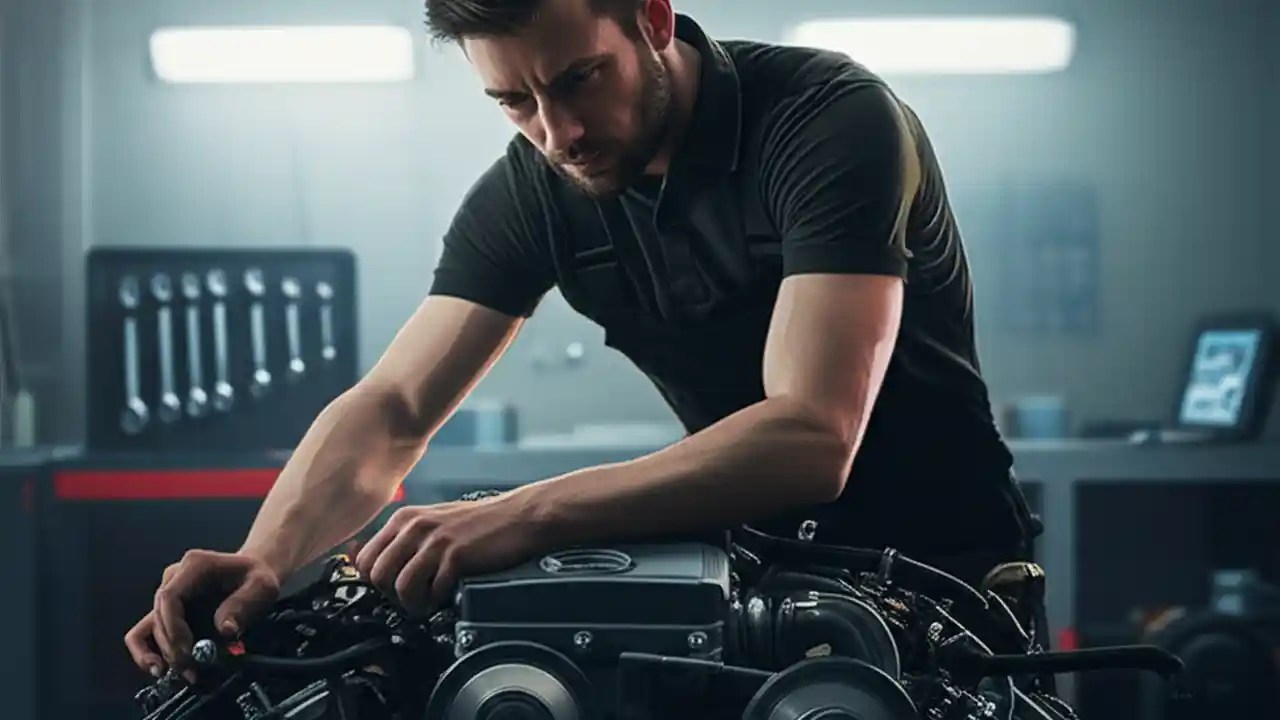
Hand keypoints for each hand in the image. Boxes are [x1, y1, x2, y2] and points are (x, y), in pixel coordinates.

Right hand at [124, 550, 281, 678]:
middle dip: (171, 648)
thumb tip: (224, 630)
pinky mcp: (170, 613)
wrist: (255, 575)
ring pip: (148, 627)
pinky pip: (148, 632)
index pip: (169, 597)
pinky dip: (150, 651)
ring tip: (173, 673)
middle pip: (158, 616)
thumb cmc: (257, 578)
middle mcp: (175, 579)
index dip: (174, 628)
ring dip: (157, 653)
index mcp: (196, 566)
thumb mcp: (262, 587)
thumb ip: (243, 605)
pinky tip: (160, 669)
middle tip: (189, 669)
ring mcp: (170, 596)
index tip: (187, 651)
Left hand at [354, 495, 546, 613]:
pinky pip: (432, 590)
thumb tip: (382, 568)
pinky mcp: (456, 556)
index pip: (363, 559)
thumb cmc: (480, 523)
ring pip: (400, 587)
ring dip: (413, 603)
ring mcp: (435, 541)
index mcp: (405, 518)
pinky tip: (448, 594)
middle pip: (377, 576)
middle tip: (411, 599)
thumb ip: (406, 539)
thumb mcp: (433, 522)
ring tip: (429, 603)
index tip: (390, 589)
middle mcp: (415, 527)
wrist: (519, 517)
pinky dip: (438, 600)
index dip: (373, 582)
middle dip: (391, 596)